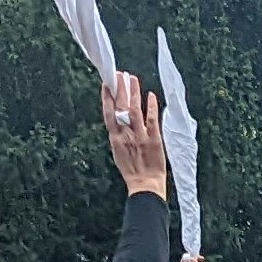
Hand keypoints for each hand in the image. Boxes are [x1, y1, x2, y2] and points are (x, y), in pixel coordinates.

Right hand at [104, 72, 166, 199]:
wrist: (145, 187)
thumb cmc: (133, 172)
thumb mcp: (120, 153)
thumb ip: (119, 136)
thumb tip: (118, 121)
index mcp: (115, 139)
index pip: (108, 114)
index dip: (107, 98)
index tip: (106, 84)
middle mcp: (126, 135)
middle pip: (121, 108)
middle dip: (120, 89)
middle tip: (120, 74)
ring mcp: (140, 137)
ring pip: (135, 110)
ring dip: (133, 93)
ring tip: (133, 78)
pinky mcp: (154, 140)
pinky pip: (152, 120)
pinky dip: (151, 107)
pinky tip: (151, 95)